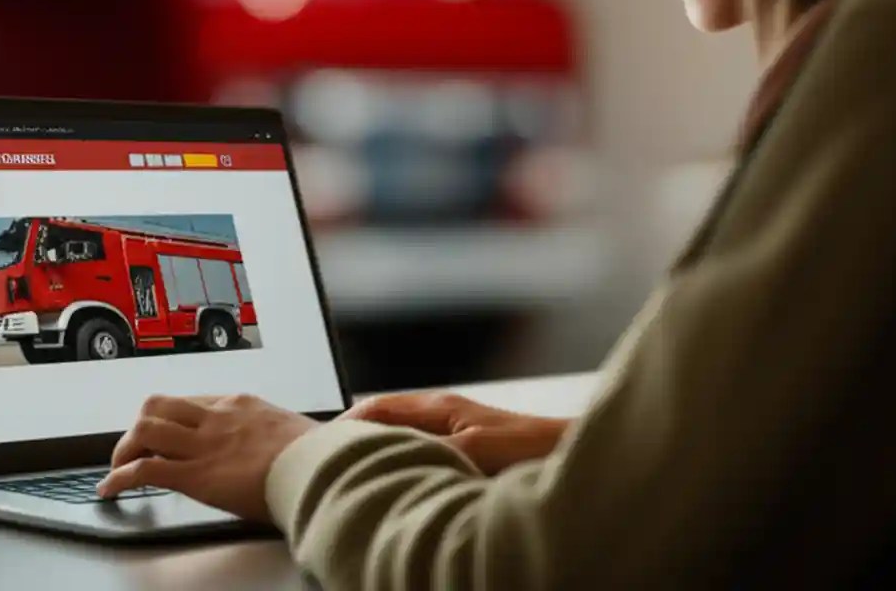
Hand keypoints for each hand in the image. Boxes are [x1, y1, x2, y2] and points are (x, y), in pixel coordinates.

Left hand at [96, 394, 317, 521]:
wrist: (322, 470)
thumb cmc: (324, 457)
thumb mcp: (314, 432)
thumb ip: (310, 432)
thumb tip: (356, 425)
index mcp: (244, 405)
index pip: (196, 401)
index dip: (176, 418)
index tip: (173, 433)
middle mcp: (217, 417)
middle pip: (159, 404)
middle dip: (140, 425)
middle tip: (135, 445)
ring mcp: (204, 444)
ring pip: (144, 429)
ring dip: (125, 448)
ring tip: (118, 466)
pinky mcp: (195, 475)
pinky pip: (144, 470)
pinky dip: (119, 479)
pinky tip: (110, 490)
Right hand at [342, 392, 569, 474]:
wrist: (576, 453)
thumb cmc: (534, 447)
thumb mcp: (475, 449)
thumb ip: (430, 450)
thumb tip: (390, 457)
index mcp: (440, 407)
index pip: (376, 408)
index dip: (346, 426)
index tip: (319, 447)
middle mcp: (446, 416)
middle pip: (386, 421)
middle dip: (357, 438)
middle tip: (330, 462)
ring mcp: (460, 433)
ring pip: (404, 439)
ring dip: (382, 453)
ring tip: (359, 475)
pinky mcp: (473, 453)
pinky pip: (424, 455)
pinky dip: (406, 466)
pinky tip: (405, 487)